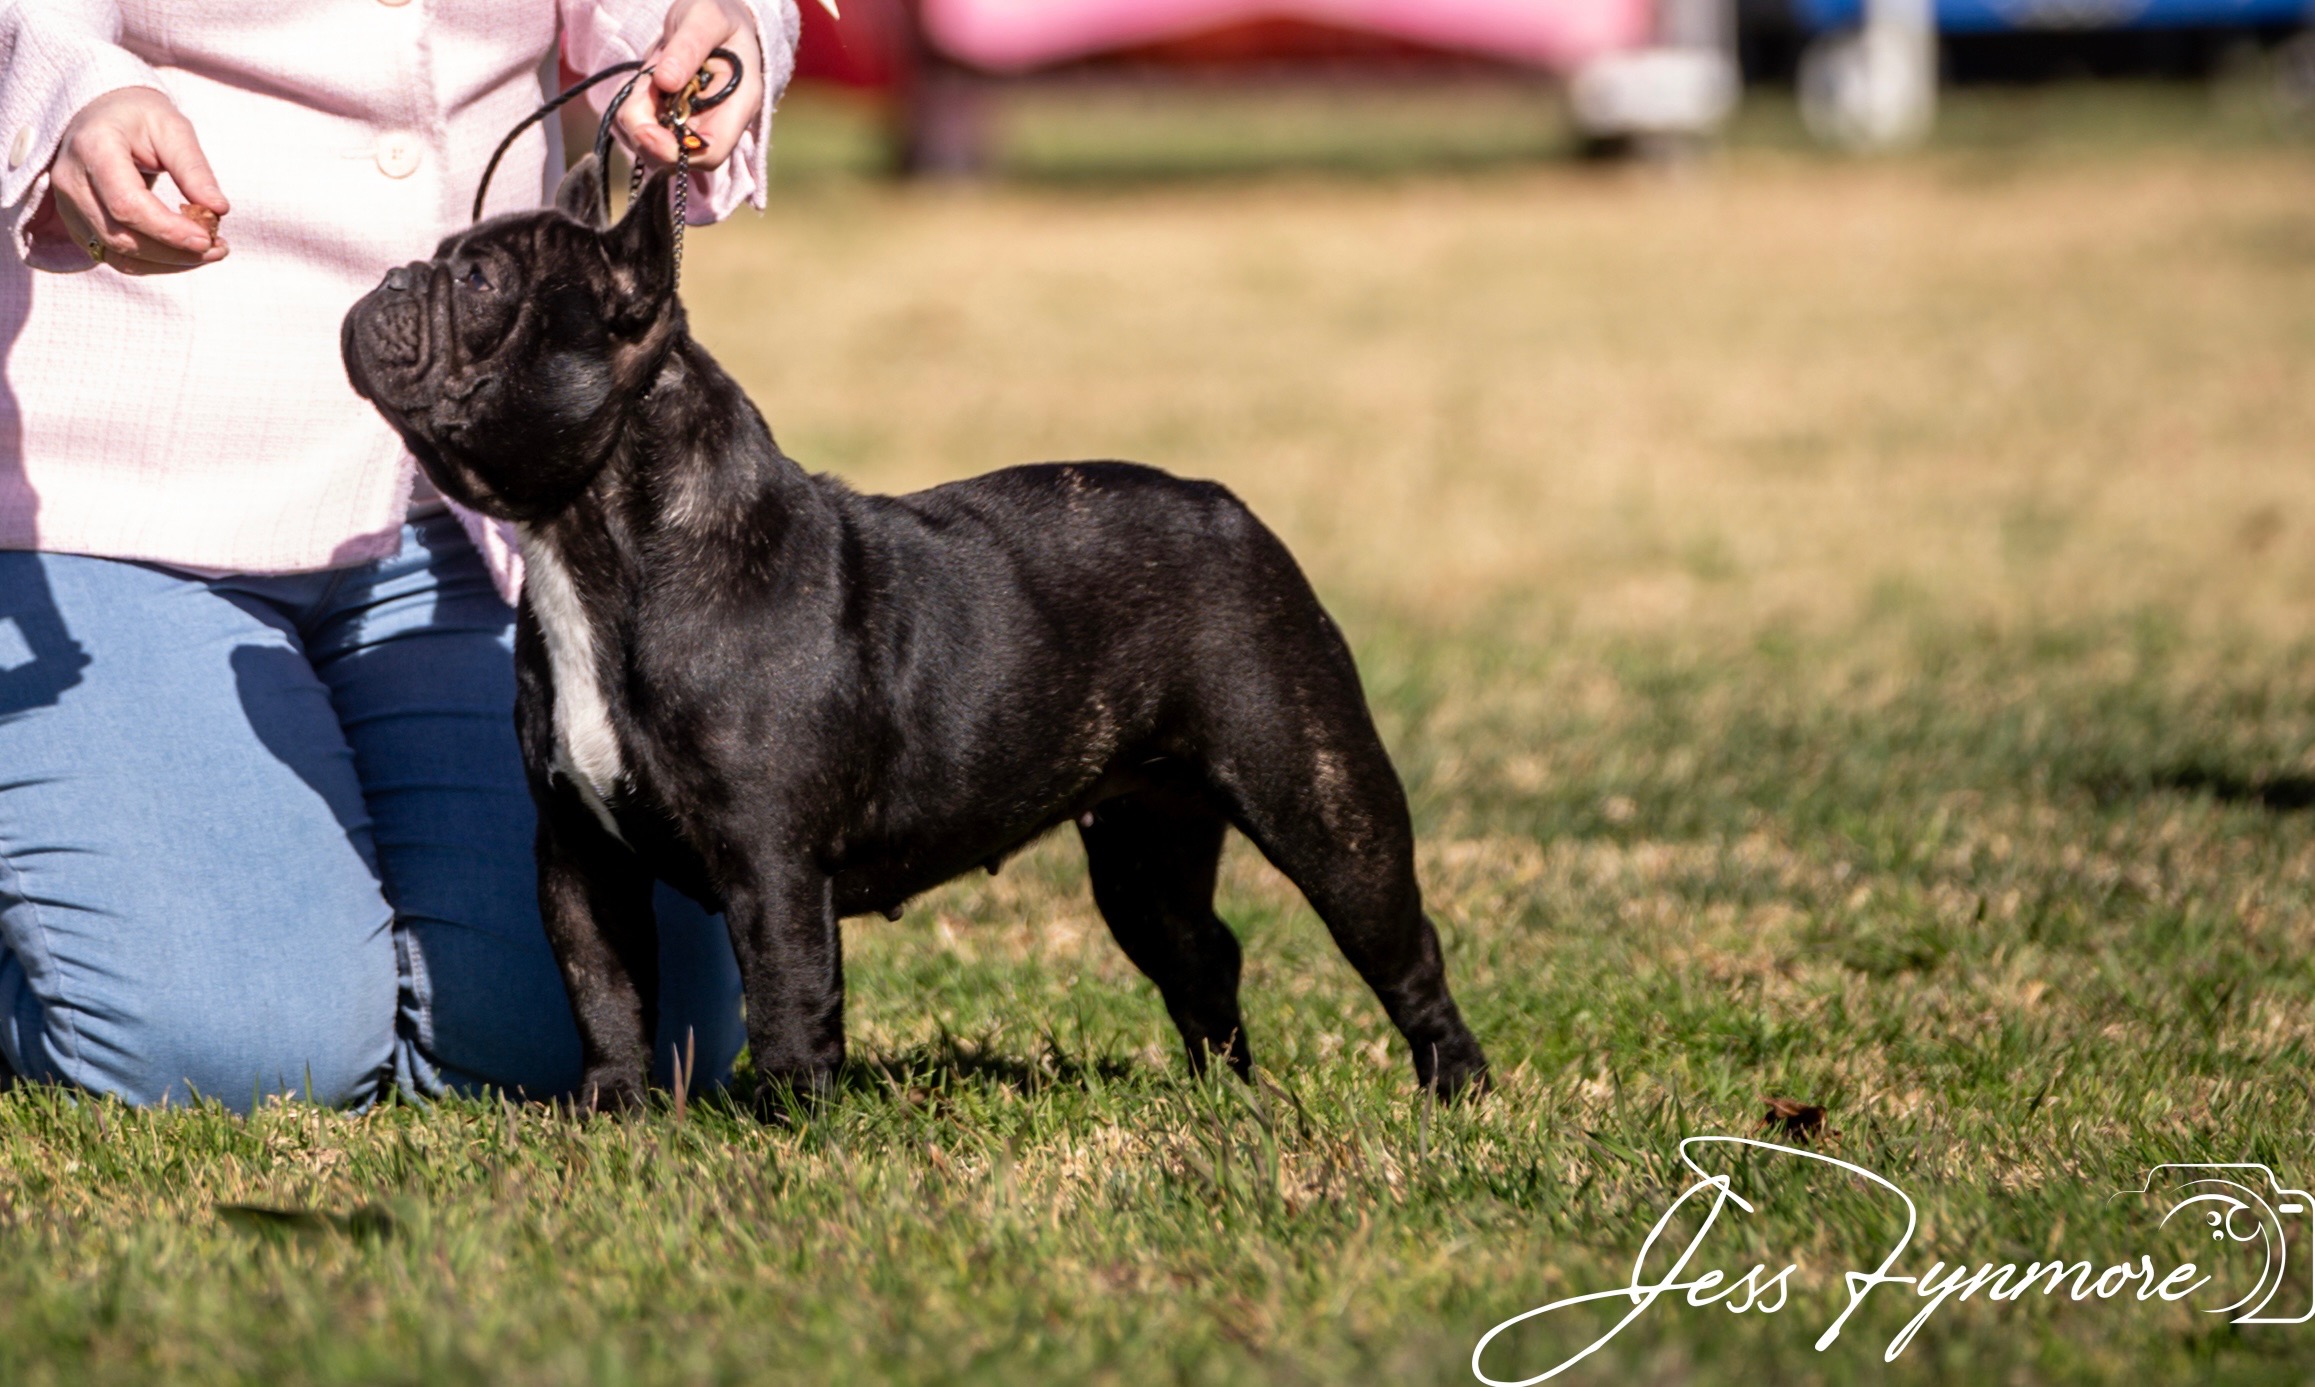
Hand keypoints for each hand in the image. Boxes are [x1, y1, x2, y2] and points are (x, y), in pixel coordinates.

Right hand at [37, 87, 228, 274]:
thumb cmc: (139, 117)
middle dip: (175, 252)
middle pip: (121, 237)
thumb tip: (218, 210)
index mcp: (93, 147)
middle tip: (219, 248)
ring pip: (118, 255)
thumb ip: (193, 169)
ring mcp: (69, 206)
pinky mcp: (78, 224)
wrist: (101, 116)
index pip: (126, 204)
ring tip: (210, 251)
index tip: (208, 239)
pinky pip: (116, 257)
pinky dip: (155, 263)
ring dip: (169, 263)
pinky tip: (185, 252)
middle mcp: (72, 180)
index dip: (168, 230)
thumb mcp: (172, 128)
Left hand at [613, 0, 765, 172]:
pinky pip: (644, 135)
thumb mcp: (704, 17)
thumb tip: (666, 81)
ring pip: (656, 151)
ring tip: (645, 81)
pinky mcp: (675, 124)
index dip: (677, 151)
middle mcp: (719, 124)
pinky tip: (644, 88)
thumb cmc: (715, 13)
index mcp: (739, 103)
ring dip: (636, 121)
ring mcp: (696, 127)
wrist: (709, 16)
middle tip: (636, 96)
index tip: (644, 129)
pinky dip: (633, 115)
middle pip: (680, 158)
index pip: (712, 152)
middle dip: (647, 134)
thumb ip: (689, 46)